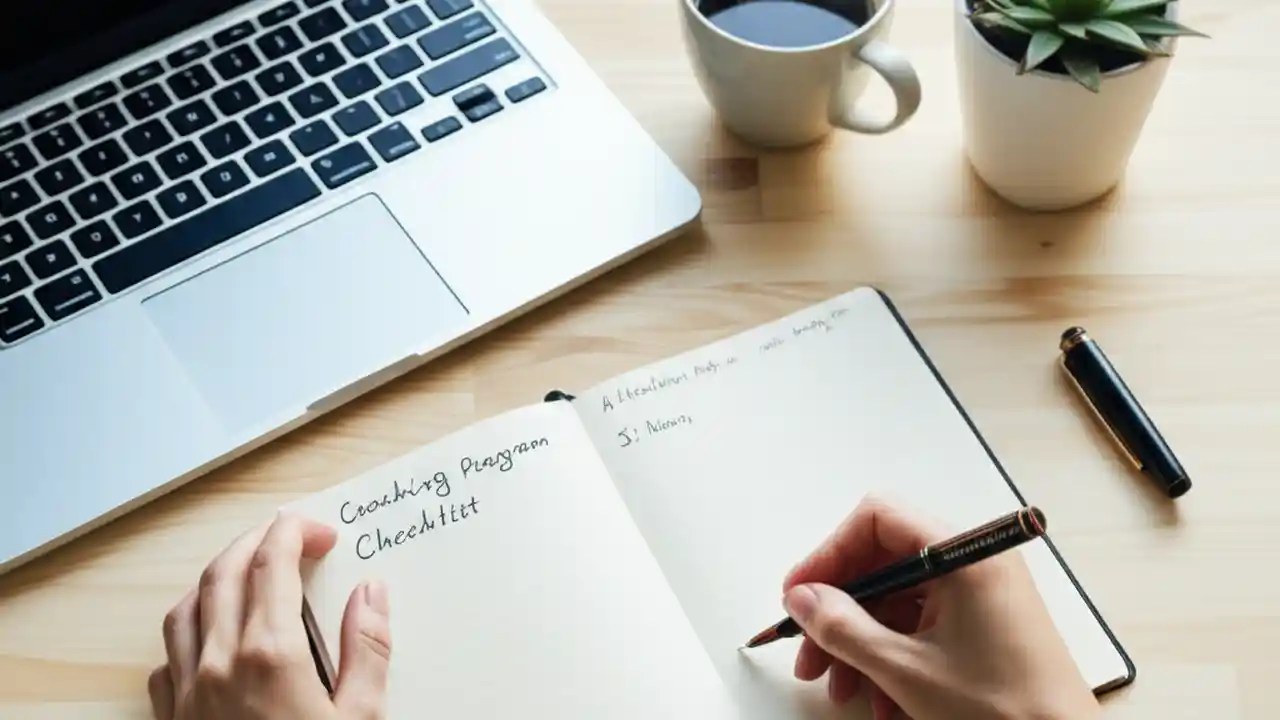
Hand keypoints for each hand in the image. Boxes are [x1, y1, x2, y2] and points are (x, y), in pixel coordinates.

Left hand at [148, 513, 392, 719]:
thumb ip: (369, 649)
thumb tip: (371, 593)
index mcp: (270, 653)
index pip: (273, 561)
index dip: (295, 531)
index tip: (319, 530)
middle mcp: (219, 662)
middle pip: (225, 570)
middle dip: (257, 540)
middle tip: (289, 535)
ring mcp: (187, 692)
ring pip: (186, 607)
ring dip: (217, 577)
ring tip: (249, 574)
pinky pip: (166, 657)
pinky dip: (189, 631)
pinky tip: (212, 640)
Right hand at [782, 496, 1101, 719]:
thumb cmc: (1009, 711)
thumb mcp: (907, 670)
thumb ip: (844, 628)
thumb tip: (804, 598)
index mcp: (965, 552)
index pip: (877, 519)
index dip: (829, 554)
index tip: (800, 593)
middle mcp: (976, 561)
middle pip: (883, 561)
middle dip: (839, 609)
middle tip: (810, 649)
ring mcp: (982, 593)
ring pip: (897, 598)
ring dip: (860, 641)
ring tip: (840, 684)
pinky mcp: (984, 622)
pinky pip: (921, 623)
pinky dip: (891, 654)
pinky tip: (879, 696)